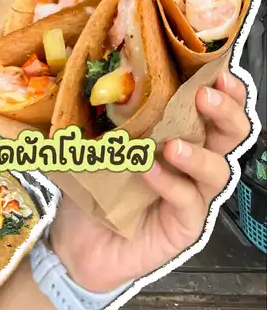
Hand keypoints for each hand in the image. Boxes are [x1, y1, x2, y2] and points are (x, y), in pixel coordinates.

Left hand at [50, 69, 250, 292]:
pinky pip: (188, 202)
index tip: (217, 69)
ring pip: (219, 171)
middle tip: (204, 97)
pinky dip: (170, 184)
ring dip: (198, 154)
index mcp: (178, 133)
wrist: (77, 241)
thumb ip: (100, 110)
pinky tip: (148, 173)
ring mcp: (192, 195)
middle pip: (231, 135)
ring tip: (173, 147)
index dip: (223, 88)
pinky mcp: (184, 226)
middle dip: (225, 112)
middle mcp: (193, 162)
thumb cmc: (92, 185)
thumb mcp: (92, 140)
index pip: (212, 107)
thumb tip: (87, 67)